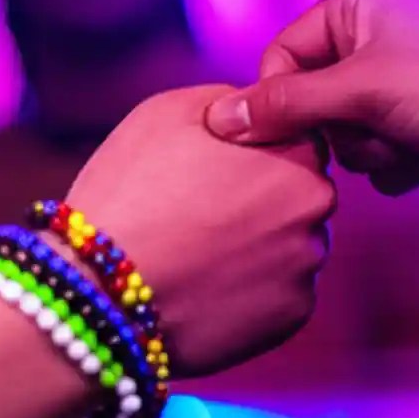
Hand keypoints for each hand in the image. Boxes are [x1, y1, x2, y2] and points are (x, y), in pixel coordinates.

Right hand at [66, 85, 333, 376]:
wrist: (101, 289)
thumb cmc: (130, 190)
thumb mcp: (171, 112)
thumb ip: (234, 101)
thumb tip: (257, 109)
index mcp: (296, 150)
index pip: (297, 138)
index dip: (255, 150)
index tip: (215, 167)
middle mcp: (317, 207)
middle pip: (300, 194)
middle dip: (263, 198)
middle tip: (201, 211)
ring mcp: (308, 265)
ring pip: (290, 245)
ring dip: (258, 245)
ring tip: (198, 251)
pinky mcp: (292, 315)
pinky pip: (280, 291)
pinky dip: (252, 288)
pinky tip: (207, 285)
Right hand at [204, 0, 418, 196]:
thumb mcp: (363, 95)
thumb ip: (287, 108)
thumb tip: (218, 119)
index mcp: (356, 2)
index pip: (281, 56)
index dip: (283, 104)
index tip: (297, 139)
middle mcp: (377, 29)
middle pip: (313, 100)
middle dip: (343, 132)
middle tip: (379, 132)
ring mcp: (404, 73)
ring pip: (347, 132)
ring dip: (374, 152)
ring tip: (414, 144)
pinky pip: (382, 148)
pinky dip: (400, 163)